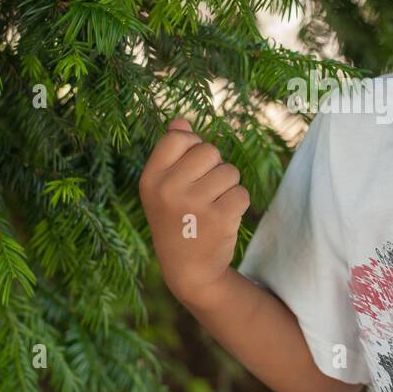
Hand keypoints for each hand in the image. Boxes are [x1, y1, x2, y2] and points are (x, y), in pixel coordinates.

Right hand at [139, 117, 250, 309]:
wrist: (189, 270)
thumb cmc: (177, 220)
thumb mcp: (163, 189)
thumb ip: (171, 153)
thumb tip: (181, 120)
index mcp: (150, 179)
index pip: (178, 137)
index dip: (192, 148)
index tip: (189, 170)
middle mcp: (168, 189)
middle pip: (209, 150)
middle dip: (215, 167)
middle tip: (204, 193)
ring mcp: (193, 204)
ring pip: (229, 171)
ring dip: (228, 186)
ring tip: (212, 207)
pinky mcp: (219, 218)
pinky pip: (242, 192)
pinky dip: (238, 203)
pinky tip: (223, 219)